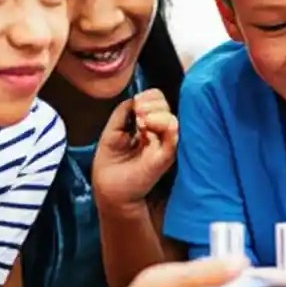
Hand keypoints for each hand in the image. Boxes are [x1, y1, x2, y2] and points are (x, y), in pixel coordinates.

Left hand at [92, 89, 177, 212]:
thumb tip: (136, 98)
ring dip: (153, 113)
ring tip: (140, 124)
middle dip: (149, 104)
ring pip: (171, 116)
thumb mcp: (112, 131)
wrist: (111, 189)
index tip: (134, 107)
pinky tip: (146, 128)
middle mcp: (160, 132)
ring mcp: (165, 144)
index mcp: (149, 124)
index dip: (147, 97)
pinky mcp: (167, 155)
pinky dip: (162, 124)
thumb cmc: (112, 164)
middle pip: (165, 103)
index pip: (158, 100)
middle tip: (136, 117)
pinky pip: (174, 133)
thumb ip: (123, 112)